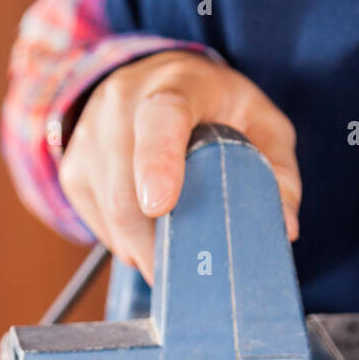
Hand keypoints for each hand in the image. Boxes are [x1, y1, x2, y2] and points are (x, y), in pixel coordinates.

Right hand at [59, 50, 300, 282]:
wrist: (154, 81)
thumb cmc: (216, 108)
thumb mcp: (260, 122)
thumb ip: (277, 170)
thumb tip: (284, 226)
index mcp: (178, 84)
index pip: (161, 119)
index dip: (157, 163)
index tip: (160, 206)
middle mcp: (122, 101)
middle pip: (126, 187)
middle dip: (156, 244)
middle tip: (187, 278)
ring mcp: (90, 134)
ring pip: (108, 211)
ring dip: (142, 249)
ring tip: (173, 258)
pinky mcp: (74, 166)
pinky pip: (96, 220)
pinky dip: (124, 243)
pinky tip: (148, 236)